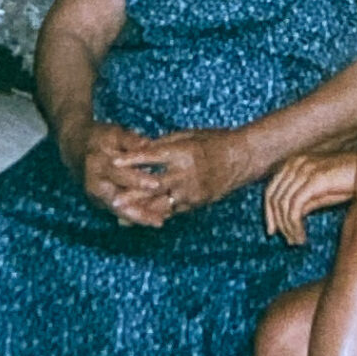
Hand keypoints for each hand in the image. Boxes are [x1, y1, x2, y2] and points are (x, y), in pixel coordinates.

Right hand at [67, 122, 163, 224]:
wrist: (76, 147)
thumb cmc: (101, 138)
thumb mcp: (114, 133)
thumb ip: (131, 140)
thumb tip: (147, 143)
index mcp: (98, 164)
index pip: (119, 174)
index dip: (138, 180)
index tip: (157, 184)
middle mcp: (94, 184)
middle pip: (117, 202)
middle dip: (138, 212)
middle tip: (159, 219)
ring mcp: (96, 196)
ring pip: (119, 211)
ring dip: (138, 218)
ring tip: (159, 222)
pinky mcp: (100, 202)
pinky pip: (119, 212)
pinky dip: (135, 216)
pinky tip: (154, 219)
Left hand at [113, 128, 252, 221]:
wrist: (243, 158)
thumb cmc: (216, 141)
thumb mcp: (189, 136)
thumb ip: (164, 144)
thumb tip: (140, 150)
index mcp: (183, 153)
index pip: (153, 156)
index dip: (133, 160)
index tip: (115, 162)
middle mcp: (186, 174)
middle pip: (154, 186)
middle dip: (132, 195)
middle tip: (113, 200)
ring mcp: (192, 192)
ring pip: (162, 204)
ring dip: (141, 211)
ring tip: (122, 217)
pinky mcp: (197, 203)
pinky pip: (174, 211)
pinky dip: (158, 215)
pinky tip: (143, 220)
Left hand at [264, 154, 356, 245]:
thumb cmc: (348, 183)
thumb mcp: (320, 192)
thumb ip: (303, 201)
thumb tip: (286, 220)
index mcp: (293, 163)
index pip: (270, 190)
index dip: (269, 213)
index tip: (272, 231)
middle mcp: (296, 163)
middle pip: (273, 198)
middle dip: (278, 223)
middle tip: (289, 240)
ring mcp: (305, 169)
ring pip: (284, 205)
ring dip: (288, 228)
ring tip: (298, 241)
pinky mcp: (315, 179)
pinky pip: (295, 207)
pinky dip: (295, 226)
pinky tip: (303, 237)